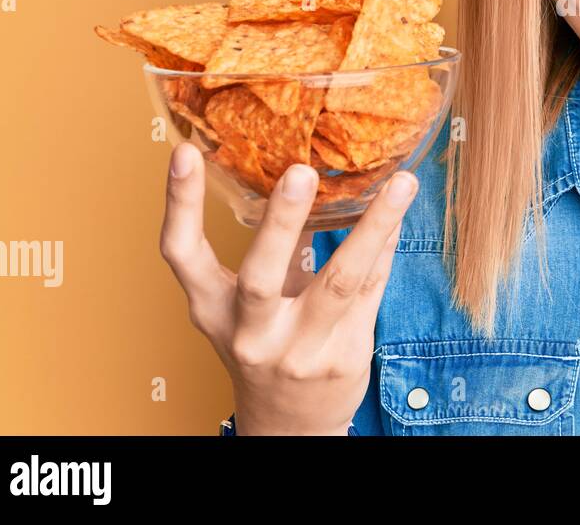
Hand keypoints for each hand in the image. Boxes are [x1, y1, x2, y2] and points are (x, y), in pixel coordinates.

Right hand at [160, 142, 417, 434]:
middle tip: (301, 171)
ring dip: (375, 226)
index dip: (178, 204)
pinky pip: (372, 291)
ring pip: (341, 281)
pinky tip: (400, 216)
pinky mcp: (345, 356)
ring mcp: (299, 349)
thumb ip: (276, 249)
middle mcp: (251, 333)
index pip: (182, 254)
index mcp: (214, 310)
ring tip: (401, 184)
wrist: (289, 426)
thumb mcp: (249, 305)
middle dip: (281, 222)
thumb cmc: (267, 346)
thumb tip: (303, 174)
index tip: (184, 152)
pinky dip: (386, 249)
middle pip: (262, 276)